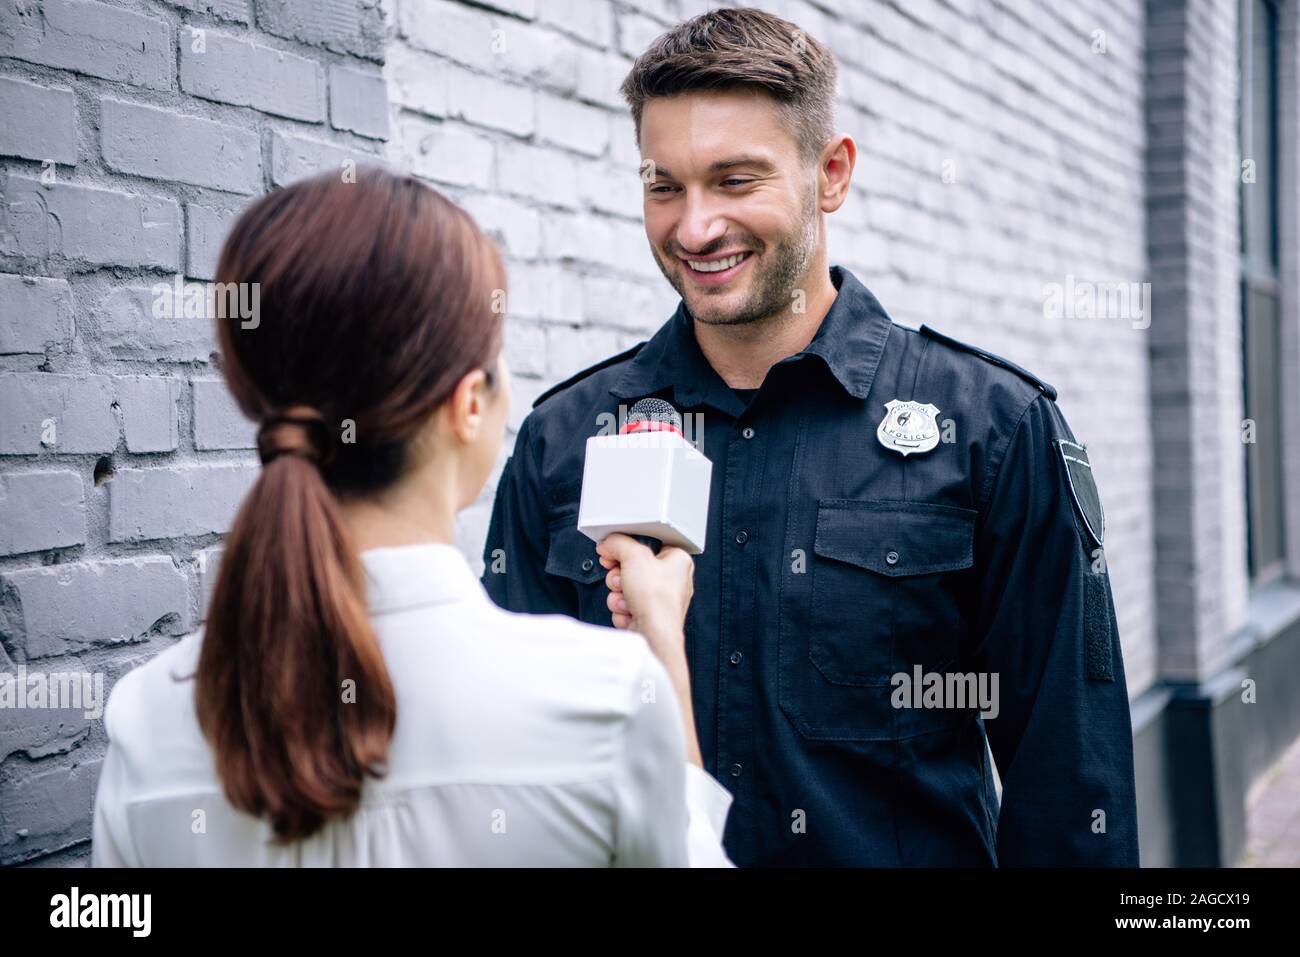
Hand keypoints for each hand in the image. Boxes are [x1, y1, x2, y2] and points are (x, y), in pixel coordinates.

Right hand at [595, 533, 701, 766]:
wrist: (654, 636)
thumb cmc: (656, 600)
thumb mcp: (634, 556)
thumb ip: (618, 543)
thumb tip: (608, 543)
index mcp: (678, 560)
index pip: (648, 545)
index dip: (627, 548)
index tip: (612, 550)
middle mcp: (672, 581)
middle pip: (633, 568)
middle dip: (619, 575)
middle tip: (619, 578)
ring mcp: (660, 601)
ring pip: (626, 588)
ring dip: (618, 594)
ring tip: (626, 600)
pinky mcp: (648, 618)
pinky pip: (626, 606)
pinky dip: (622, 610)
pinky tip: (629, 613)